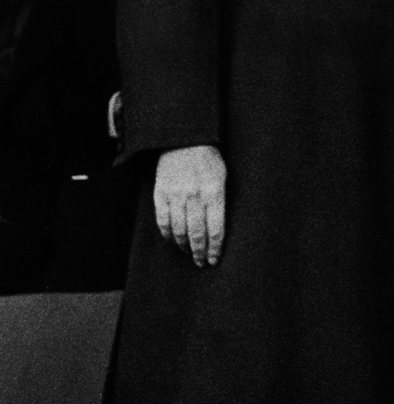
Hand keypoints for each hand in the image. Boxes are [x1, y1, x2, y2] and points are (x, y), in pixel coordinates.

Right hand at [154, 144, 226, 267]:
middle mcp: (195, 196)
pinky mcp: (160, 194)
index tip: (214, 260)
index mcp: (214, 193)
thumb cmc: (208, 159)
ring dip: (184, 246)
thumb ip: (221, 201)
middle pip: (197, 234)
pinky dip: (167, 235)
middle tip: (201, 263)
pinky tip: (172, 241)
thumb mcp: (223, 176)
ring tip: (189, 253)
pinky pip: (162, 221)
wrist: (183, 140)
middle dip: (199, 253)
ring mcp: (176, 196)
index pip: (215, 230)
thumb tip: (219, 229)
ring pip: (179, 231)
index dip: (214, 249)